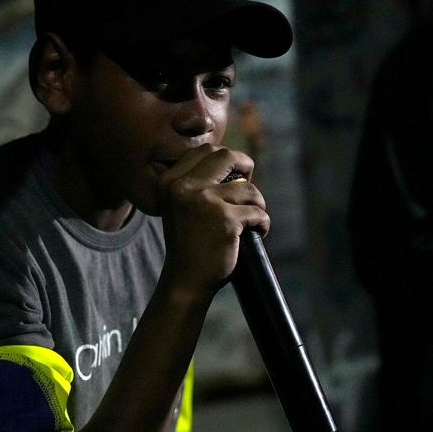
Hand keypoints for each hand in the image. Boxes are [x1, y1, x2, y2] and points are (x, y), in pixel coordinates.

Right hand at [156, 145, 269, 298]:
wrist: (185, 281)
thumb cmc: (190, 243)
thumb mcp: (182, 205)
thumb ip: (198, 182)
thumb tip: (237, 162)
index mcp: (170, 181)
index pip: (205, 150)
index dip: (226, 158)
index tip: (234, 176)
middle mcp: (183, 187)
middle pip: (226, 156)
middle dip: (245, 165)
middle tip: (249, 184)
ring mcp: (204, 201)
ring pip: (248, 188)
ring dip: (257, 203)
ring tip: (252, 220)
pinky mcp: (225, 219)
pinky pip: (258, 212)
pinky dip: (262, 224)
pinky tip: (256, 234)